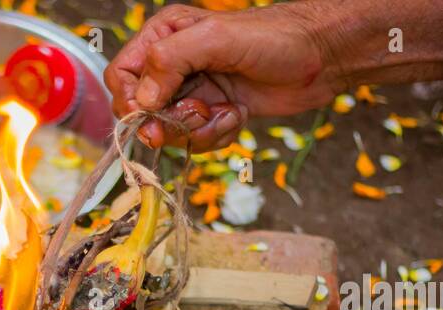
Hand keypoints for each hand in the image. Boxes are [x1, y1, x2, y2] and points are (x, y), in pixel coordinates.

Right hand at [106, 3, 337, 149]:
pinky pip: (194, 141)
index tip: (154, 112)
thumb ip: (170, 61)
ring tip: (226, 111)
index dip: (132, 99)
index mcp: (164, 37)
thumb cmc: (275, 37)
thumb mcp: (216, 39)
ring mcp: (192, 91)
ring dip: (196, 131)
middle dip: (169, 121)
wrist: (321, 58)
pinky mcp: (211, 113)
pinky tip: (237, 115)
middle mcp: (173, 64)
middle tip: (199, 114)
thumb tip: (144, 101)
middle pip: (142, 110)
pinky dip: (215, 135)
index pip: (121, 75)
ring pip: (167, 132)